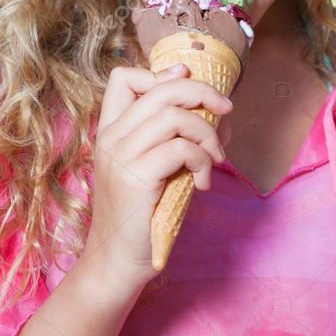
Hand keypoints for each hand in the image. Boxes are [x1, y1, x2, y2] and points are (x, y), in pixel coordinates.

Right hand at [80, 62, 233, 290]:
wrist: (117, 262)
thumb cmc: (141, 216)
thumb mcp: (155, 167)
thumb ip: (175, 137)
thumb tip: (218, 110)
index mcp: (109, 131)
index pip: (123, 78)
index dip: (160, 73)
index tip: (189, 84)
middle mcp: (110, 137)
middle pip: (160, 89)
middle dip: (202, 92)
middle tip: (225, 110)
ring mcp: (119, 156)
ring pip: (174, 116)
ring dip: (207, 134)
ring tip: (213, 159)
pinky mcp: (135, 177)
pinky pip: (181, 149)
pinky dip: (201, 161)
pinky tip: (202, 183)